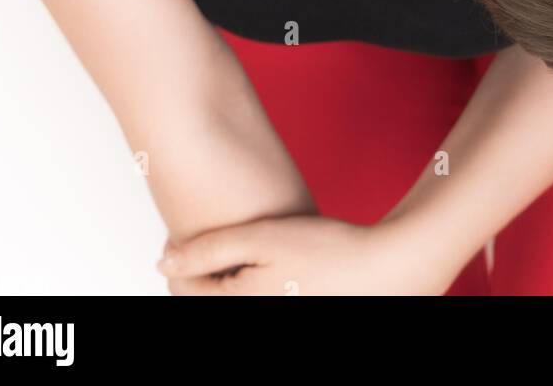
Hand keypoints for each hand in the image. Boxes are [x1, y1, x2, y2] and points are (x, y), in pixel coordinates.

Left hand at [155, 213, 452, 295]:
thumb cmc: (329, 253)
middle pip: (208, 298)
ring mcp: (276, 320)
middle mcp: (253, 320)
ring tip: (243, 250)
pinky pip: (258, 301)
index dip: (178, 257)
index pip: (184, 291)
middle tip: (212, 239)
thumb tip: (162, 264)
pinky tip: (271, 265)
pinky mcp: (296, 315)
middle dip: (202, 272)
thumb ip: (207, 250)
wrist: (390, 270)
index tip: (184, 232)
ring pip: (233, 299)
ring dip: (228, 279)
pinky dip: (253, 287)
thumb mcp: (262, 238)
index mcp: (236, 310)